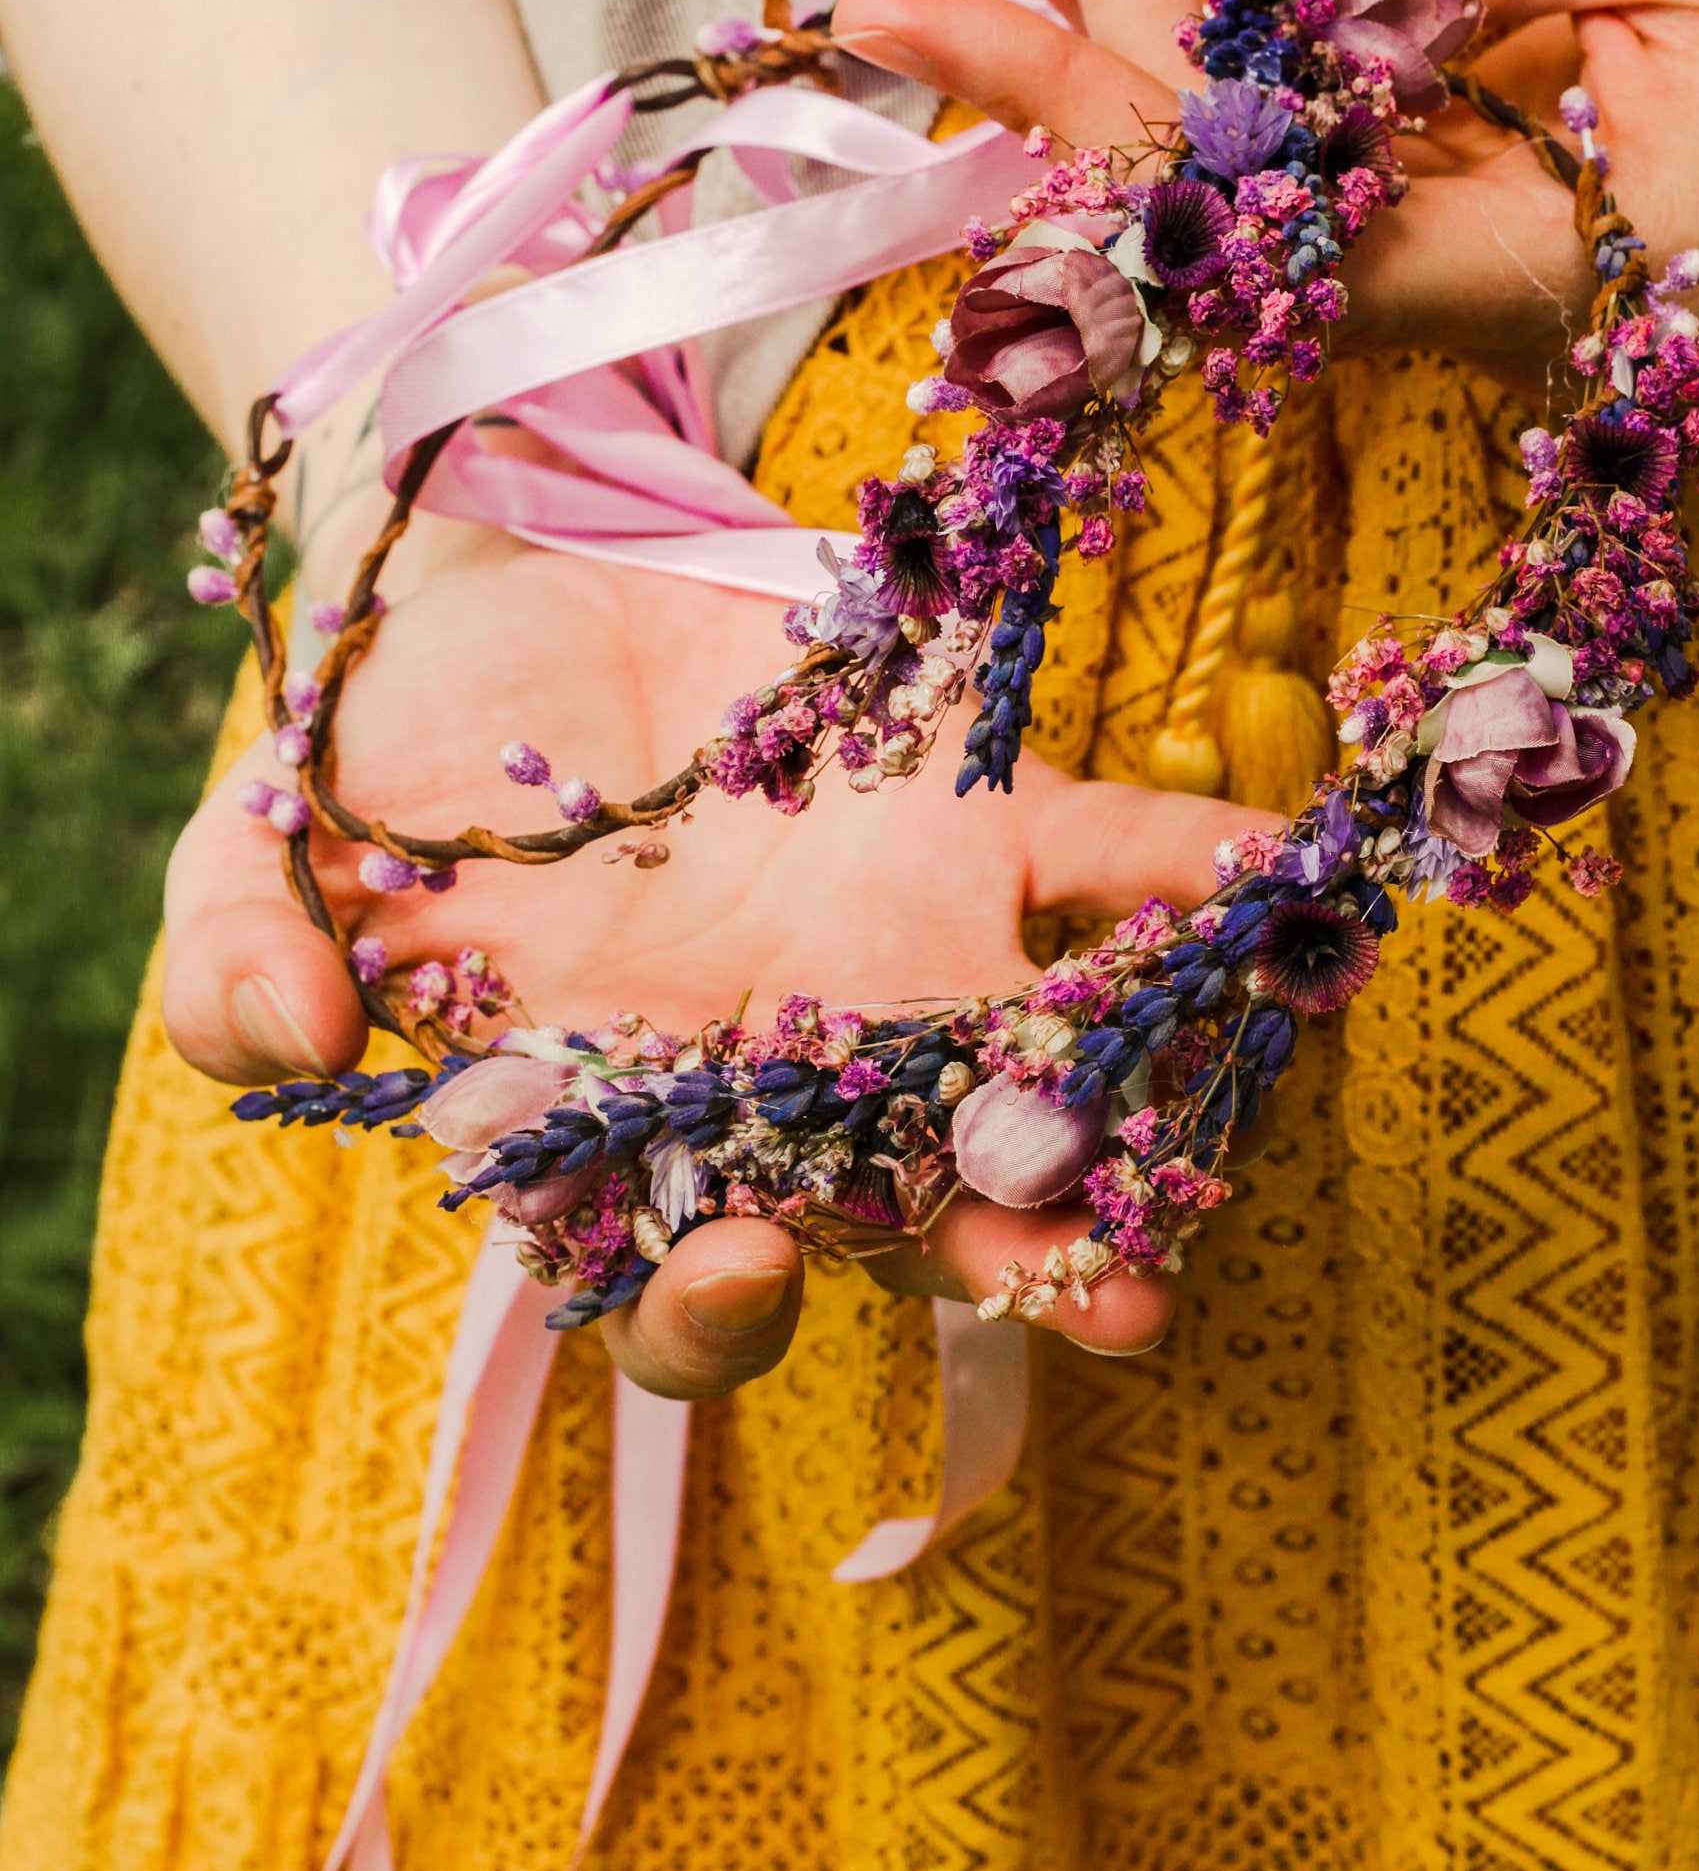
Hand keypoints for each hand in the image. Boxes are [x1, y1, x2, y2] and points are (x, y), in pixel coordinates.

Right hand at [164, 534, 1271, 1393]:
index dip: (711, 1303)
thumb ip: (243, 962)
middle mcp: (774, 1076)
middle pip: (905, 1213)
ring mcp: (885, 958)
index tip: (745, 1262)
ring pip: (1033, 1073)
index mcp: (612, 1128)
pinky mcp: (958, 820)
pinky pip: (1096, 865)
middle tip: (1113, 1297)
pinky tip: (1283, 889)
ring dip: (1142, 1117)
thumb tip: (293, 1049)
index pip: (670, 1274)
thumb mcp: (254, 857)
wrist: (485, 568)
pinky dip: (1190, 878)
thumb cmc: (366, 754)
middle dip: (1011, 1259)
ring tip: (1223, 1151)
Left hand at [840, 0, 1698, 395]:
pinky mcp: (1485, 197)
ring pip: (1258, 169)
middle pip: (1223, 206)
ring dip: (1125, 28)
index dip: (1089, 110)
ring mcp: (1480, 255)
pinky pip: (1321, 135)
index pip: (1260, 218)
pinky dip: (1231, 32)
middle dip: (1055, 69)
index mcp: (1546, 273)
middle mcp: (1485, 298)